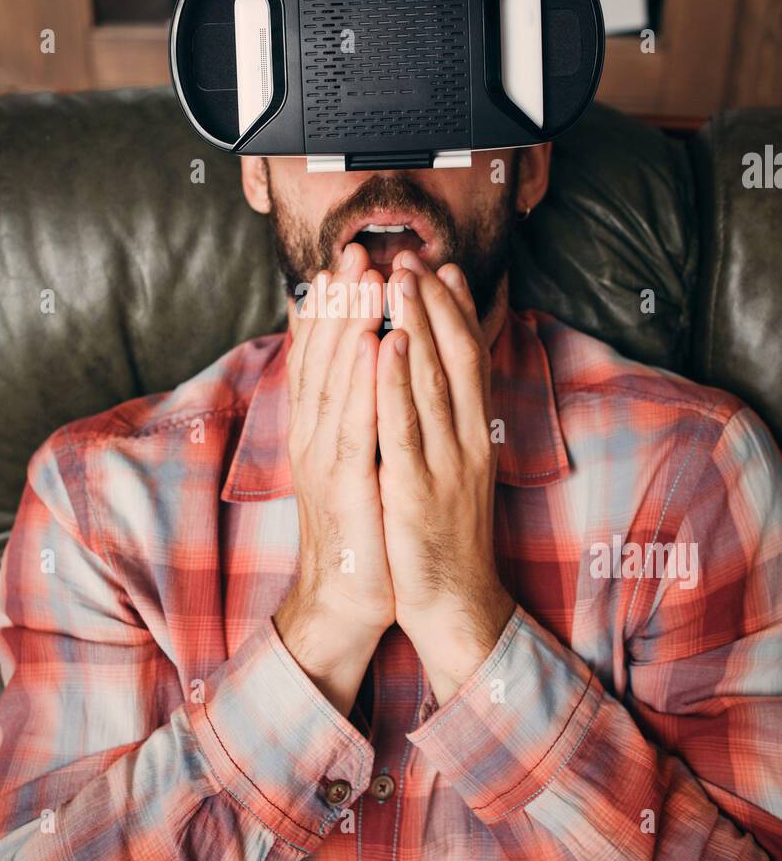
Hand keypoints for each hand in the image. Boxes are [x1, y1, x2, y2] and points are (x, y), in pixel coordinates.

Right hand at [275, 242, 393, 715]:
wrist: (347, 599)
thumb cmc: (360, 524)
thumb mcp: (354, 460)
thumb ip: (353, 413)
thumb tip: (363, 365)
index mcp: (316, 429)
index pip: (317, 358)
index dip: (329, 308)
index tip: (345, 263)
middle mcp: (312, 436)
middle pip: (321, 358)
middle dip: (338, 301)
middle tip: (354, 251)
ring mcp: (325, 460)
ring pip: (334, 380)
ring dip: (348, 324)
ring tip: (364, 278)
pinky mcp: (345, 486)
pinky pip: (355, 423)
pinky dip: (362, 380)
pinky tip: (374, 343)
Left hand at [375, 252, 514, 704]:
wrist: (454, 605)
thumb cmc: (444, 534)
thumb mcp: (450, 469)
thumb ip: (445, 424)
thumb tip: (432, 377)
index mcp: (474, 434)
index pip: (469, 359)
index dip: (456, 310)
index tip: (442, 266)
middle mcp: (467, 440)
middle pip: (455, 358)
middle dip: (433, 302)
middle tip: (414, 254)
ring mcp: (444, 464)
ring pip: (432, 381)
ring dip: (417, 324)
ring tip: (400, 277)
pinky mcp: (415, 490)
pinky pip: (404, 427)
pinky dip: (396, 381)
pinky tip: (387, 345)